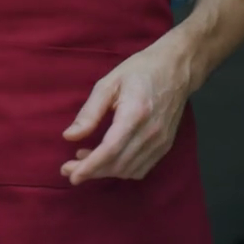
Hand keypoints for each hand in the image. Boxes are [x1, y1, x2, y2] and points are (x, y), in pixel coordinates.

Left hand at [59, 34, 199, 184]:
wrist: (176, 69)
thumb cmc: (139, 71)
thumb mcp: (108, 84)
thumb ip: (89, 112)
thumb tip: (69, 136)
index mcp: (135, 114)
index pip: (110, 150)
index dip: (89, 167)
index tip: (70, 174)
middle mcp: (150, 133)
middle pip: (118, 164)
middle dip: (91, 172)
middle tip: (68, 169)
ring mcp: (161, 142)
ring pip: (129, 170)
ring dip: (105, 171)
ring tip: (83, 159)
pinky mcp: (165, 145)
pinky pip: (141, 168)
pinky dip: (121, 170)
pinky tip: (107, 160)